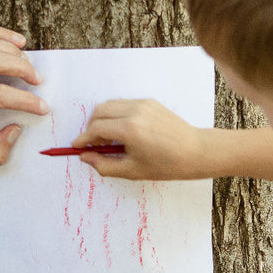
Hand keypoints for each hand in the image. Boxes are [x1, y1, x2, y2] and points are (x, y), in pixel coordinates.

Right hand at [70, 99, 205, 179]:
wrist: (195, 152)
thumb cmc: (166, 165)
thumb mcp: (132, 170)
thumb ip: (104, 165)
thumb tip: (85, 157)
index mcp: (130, 130)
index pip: (95, 129)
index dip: (83, 138)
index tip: (77, 146)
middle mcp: (134, 112)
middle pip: (99, 112)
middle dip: (91, 127)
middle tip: (94, 144)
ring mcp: (143, 104)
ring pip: (110, 105)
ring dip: (103, 119)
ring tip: (109, 139)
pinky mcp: (150, 102)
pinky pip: (124, 104)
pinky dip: (117, 115)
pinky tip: (124, 131)